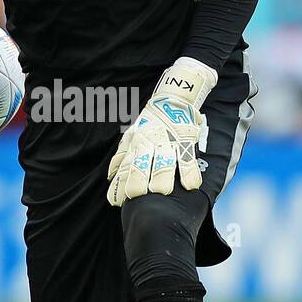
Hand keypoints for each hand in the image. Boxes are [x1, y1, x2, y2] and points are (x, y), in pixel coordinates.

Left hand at [106, 57, 217, 206]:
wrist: (172, 98)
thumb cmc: (149, 122)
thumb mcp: (130, 135)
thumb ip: (121, 156)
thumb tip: (111, 176)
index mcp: (134, 145)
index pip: (124, 169)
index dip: (119, 187)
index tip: (118, 202)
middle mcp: (148, 144)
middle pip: (140, 166)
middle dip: (138, 184)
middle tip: (138, 197)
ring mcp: (167, 142)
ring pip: (162, 163)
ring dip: (161, 179)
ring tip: (162, 192)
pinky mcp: (185, 139)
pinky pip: (188, 158)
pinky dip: (189, 173)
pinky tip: (190, 186)